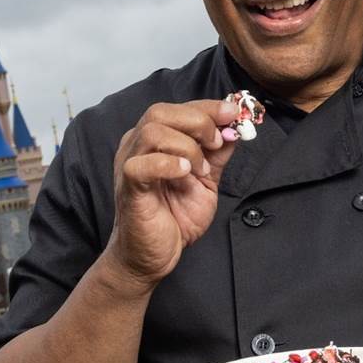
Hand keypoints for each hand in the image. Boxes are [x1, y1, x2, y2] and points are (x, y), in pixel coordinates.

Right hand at [105, 99, 239, 290]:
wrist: (152, 256)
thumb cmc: (173, 217)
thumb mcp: (205, 181)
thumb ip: (216, 154)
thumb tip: (234, 128)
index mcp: (152, 140)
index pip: (177, 108)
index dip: (207, 107)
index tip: (234, 113)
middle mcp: (136, 146)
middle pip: (160, 111)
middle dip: (198, 121)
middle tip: (216, 144)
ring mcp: (129, 165)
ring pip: (152, 131)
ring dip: (186, 146)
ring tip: (201, 170)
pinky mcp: (129, 187)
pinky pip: (141, 164)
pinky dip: (168, 163)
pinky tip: (185, 173)